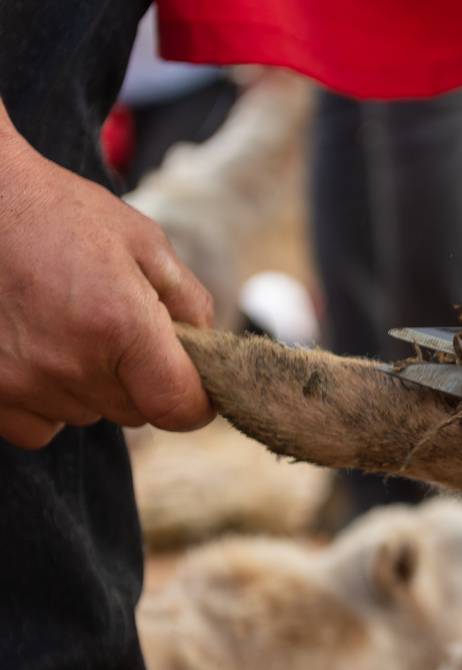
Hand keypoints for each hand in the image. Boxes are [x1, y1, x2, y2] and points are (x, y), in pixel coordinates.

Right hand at [0, 130, 213, 448]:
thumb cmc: (57, 215)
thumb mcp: (142, 241)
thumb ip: (187, 301)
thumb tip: (205, 347)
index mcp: (119, 324)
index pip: (178, 406)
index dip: (195, 401)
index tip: (194, 383)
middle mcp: (69, 364)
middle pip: (135, 412)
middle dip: (138, 380)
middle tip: (114, 328)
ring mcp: (20, 383)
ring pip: (87, 415)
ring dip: (89, 385)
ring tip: (65, 326)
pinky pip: (38, 426)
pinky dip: (45, 400)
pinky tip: (36, 349)